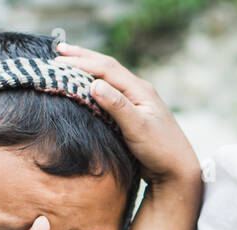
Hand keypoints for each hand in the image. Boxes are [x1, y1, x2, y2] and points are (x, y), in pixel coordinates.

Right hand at [53, 42, 201, 187]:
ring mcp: (137, 102)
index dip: (82, 62)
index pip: (107, 69)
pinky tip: (88, 85)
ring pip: (110, 78)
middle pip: (108, 67)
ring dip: (89, 68)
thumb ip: (118, 106)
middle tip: (59, 50)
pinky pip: (112, 92)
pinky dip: (96, 84)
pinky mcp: (134, 115)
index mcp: (140, 90)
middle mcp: (139, 91)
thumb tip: (94, 84)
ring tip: (70, 60)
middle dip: (83, 57)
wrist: (178, 172)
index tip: (58, 61)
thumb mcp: (139, 129)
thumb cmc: (162, 151)